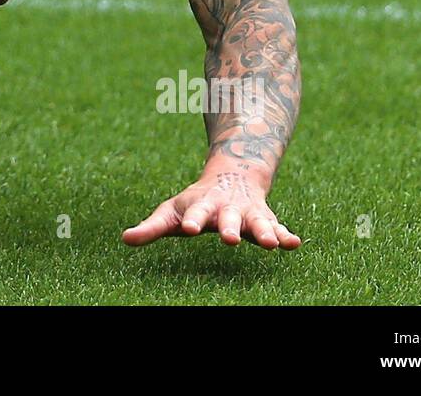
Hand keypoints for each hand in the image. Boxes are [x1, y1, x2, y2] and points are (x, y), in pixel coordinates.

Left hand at [122, 167, 301, 249]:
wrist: (233, 176)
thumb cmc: (195, 202)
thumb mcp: (172, 212)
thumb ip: (151, 227)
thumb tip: (125, 239)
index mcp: (202, 206)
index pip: (194, 213)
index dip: (191, 220)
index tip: (187, 228)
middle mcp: (227, 209)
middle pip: (228, 219)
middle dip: (229, 227)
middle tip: (228, 239)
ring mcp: (248, 214)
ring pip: (257, 223)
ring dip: (263, 233)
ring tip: (270, 244)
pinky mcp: (266, 221)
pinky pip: (278, 228)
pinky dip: (286, 235)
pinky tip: (295, 244)